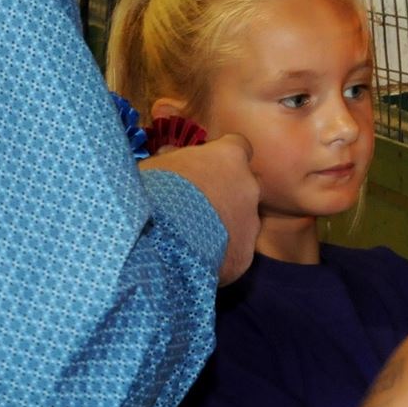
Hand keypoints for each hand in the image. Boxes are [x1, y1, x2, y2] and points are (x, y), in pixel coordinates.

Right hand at [140, 134, 258, 282]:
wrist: (161, 238)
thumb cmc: (156, 191)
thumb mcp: (158, 164)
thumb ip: (173, 159)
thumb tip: (170, 154)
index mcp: (229, 157)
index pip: (238, 146)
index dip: (223, 157)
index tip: (209, 165)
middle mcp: (249, 186)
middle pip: (244, 186)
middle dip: (226, 193)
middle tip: (198, 205)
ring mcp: (251, 222)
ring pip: (243, 220)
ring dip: (225, 225)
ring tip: (195, 237)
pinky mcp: (245, 254)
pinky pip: (236, 251)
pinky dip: (222, 254)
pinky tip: (198, 260)